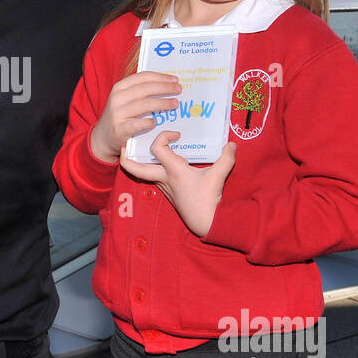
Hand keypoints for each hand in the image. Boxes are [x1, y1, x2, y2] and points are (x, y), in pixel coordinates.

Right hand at [89, 71, 182, 162]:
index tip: (175, 79)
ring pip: (144, 105)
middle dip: (165, 88)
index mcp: (120, 87)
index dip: (160, 77)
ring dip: (162, 103)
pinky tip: (157, 122)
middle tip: (179, 90)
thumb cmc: (120, 116)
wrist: (103, 137)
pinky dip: (149, 122)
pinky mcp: (119, 129)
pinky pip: (138, 124)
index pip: (143, 77)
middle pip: (145, 89)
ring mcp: (117, 113)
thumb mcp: (125, 99)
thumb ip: (141, 92)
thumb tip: (167, 85)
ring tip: (175, 104)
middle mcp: (117, 98)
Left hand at [121, 131, 235, 237]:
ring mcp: (163, 186)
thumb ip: (226, 158)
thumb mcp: (218, 176)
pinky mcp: (167, 191)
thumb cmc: (209, 200)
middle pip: (134, 168)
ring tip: (143, 145)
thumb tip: (232, 144)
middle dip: (126, 156)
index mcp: (173, 171)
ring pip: (143, 172)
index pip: (157, 148)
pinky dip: (153, 166)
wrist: (205, 221)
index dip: (163, 136)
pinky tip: (162, 159)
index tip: (176, 135)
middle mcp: (163, 178)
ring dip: (140, 160)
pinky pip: (153, 176)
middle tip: (125, 143)